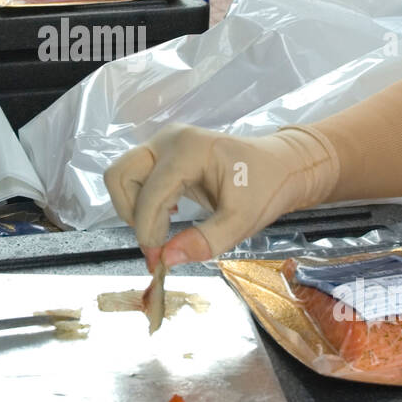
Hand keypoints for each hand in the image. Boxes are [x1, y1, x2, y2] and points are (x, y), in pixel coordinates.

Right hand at [104, 123, 338, 269]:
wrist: (281, 165)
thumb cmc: (266, 188)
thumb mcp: (242, 221)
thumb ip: (205, 241)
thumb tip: (166, 260)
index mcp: (189, 150)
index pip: (149, 194)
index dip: (147, 231)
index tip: (159, 261)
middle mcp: (168, 140)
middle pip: (120, 175)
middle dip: (131, 213)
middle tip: (156, 240)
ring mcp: (163, 143)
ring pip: (122, 176)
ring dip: (133, 207)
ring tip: (163, 227)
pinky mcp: (163, 152)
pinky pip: (136, 176)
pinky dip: (142, 199)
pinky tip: (170, 213)